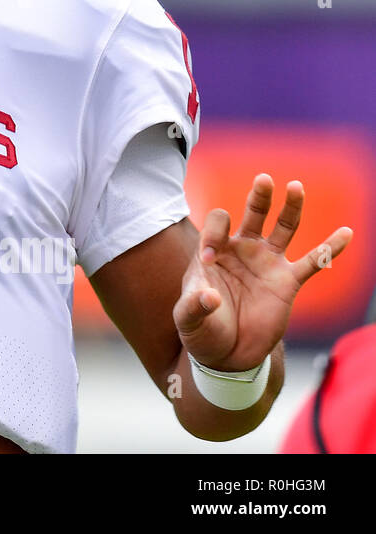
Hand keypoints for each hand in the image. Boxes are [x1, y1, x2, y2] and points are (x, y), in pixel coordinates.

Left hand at [173, 174, 351, 371]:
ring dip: (291, 208)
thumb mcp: (188, 319)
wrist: (227, 353)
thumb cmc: (202, 329)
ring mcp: (267, 264)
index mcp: (214, 251)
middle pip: (253, 214)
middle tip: (264, 179)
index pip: (217, 225)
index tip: (211, 259)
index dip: (214, 235)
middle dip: (258, 197)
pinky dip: (329, 248)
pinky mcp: (287, 282)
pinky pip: (313, 262)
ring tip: (295, 187)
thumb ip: (192, 306)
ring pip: (283, 228)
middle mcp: (242, 251)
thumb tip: (209, 297)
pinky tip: (345, 232)